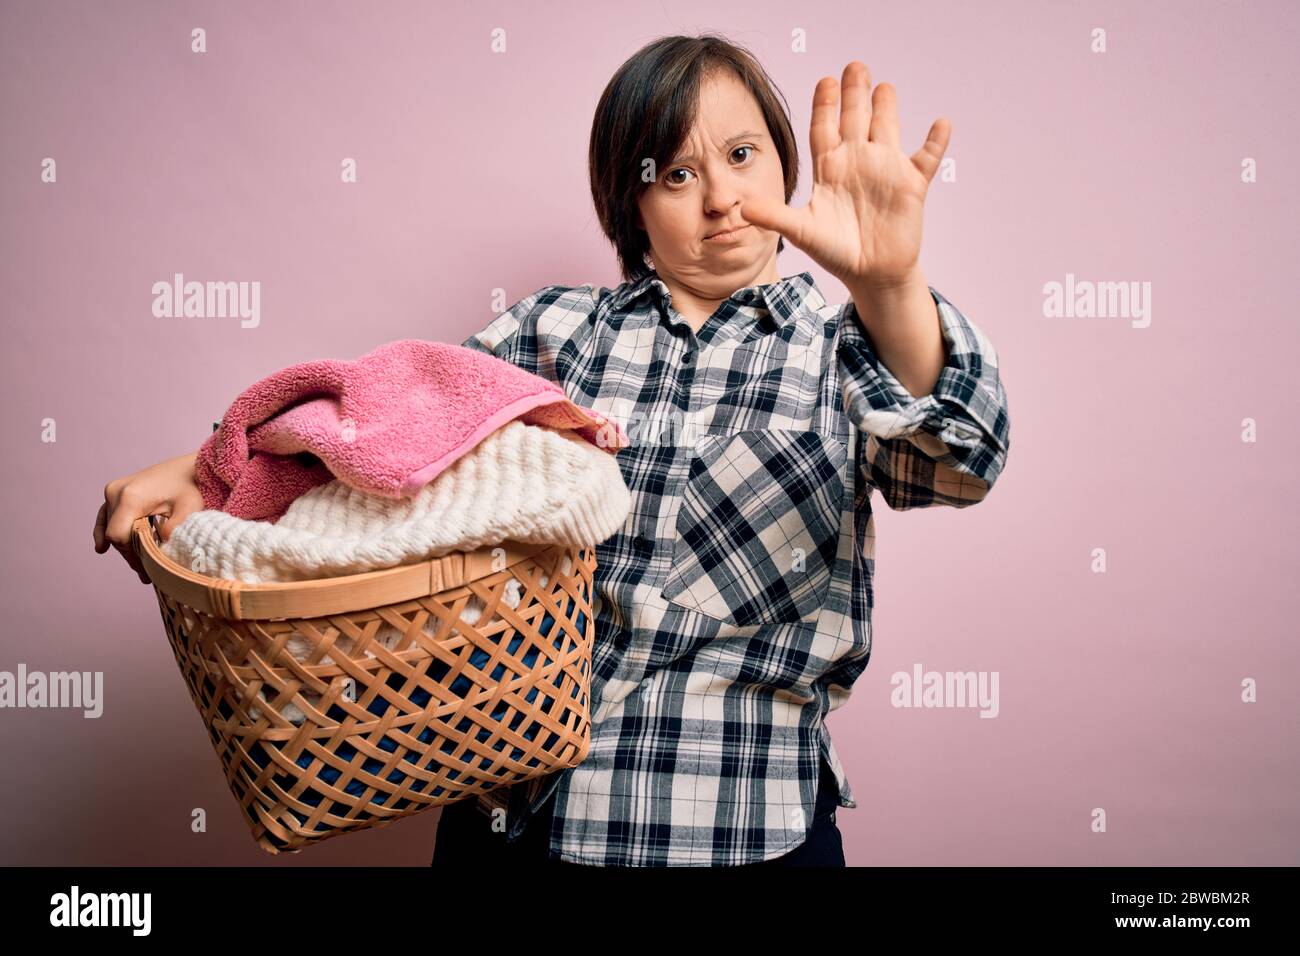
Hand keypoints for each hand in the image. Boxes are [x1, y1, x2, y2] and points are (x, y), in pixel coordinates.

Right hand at [94, 452, 204, 583]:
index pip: (119, 536)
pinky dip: (103, 531)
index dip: (132, 555)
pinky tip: (101, 549)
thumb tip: (161, 546)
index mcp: (131, 497)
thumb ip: (176, 528)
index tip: (148, 569)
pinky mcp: (115, 490)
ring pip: (111, 527)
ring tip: (141, 568)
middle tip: (148, 575)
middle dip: (131, 555)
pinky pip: (104, 515)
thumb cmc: (191, 487)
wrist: (188, 467)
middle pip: (115, 534)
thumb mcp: (190, 508)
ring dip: (124, 547)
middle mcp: (117, 492)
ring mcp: (113, 490)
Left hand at [739, 61, 949, 291]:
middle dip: (854, 92)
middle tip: (855, 66)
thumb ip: (775, 216)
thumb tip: (742, 209)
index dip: (825, 104)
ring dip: (886, 107)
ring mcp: (884, 170)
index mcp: (829, 169)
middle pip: (854, 118)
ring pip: (886, 128)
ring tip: (883, 87)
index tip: (826, 81)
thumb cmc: (835, 252)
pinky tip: (941, 123)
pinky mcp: (910, 185)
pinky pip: (926, 157)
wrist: (870, 274)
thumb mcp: (803, 232)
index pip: (824, 127)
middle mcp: (856, 162)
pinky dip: (936, 141)